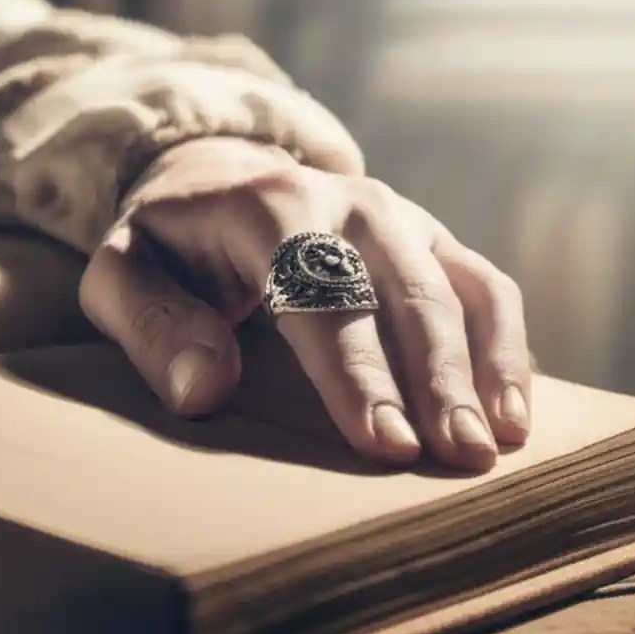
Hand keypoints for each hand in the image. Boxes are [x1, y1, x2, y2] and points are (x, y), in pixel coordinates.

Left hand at [78, 138, 530, 471]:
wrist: (214, 176)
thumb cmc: (166, 244)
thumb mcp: (121, 273)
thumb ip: (153, 324)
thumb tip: (206, 391)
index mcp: (269, 205)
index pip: (318, 292)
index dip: (353, 371)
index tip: (382, 443)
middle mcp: (347, 202)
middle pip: (403, 292)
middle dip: (434, 379)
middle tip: (456, 458)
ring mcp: (399, 217)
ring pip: (456, 290)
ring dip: (481, 369)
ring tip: (494, 445)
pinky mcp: (429, 239)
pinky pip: (485, 288)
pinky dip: (507, 346)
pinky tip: (513, 411)